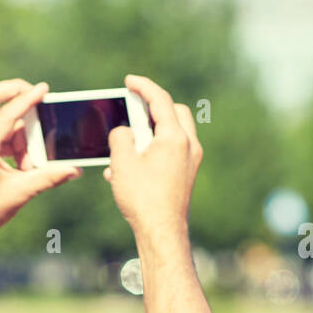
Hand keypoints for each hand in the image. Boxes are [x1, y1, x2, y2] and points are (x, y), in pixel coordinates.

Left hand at [0, 79, 81, 241]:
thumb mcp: (18, 193)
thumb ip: (48, 177)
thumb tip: (74, 169)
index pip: (7, 112)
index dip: (28, 99)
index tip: (45, 89)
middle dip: (15, 93)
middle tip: (37, 98)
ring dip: (17, 130)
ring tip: (29, 161)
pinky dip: (10, 139)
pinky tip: (21, 162)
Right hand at [105, 74, 201, 238]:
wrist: (161, 232)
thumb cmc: (143, 199)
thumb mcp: (122, 163)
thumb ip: (120, 138)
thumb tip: (124, 132)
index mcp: (175, 137)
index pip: (161, 100)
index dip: (143, 87)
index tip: (130, 80)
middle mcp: (189, 146)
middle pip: (175, 113)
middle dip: (154, 108)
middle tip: (133, 108)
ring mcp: (191, 161)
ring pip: (174, 133)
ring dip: (152, 131)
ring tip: (128, 142)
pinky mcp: (187, 175)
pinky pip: (172, 151)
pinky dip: (155, 148)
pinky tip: (132, 166)